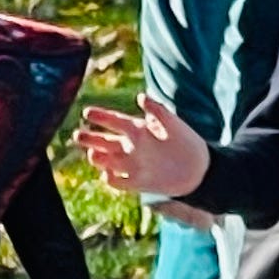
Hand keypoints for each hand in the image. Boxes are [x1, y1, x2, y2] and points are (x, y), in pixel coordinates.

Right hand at [76, 95, 212, 203]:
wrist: (200, 171)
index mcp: (138, 129)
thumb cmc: (187, 142)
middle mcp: (131, 147)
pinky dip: (111, 179)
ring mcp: (132, 165)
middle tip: (77, 135)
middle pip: (105, 141)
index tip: (87, 112)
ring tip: (92, 154)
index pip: (114, 121)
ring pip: (108, 161)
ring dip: (98, 158)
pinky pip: (118, 182)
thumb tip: (140, 97)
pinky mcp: (137, 182)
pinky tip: (107, 175)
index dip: (101, 117)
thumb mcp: (173, 123)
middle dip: (90, 138)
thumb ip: (157, 110)